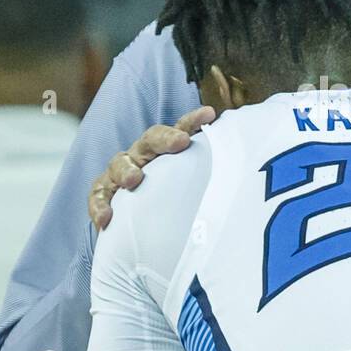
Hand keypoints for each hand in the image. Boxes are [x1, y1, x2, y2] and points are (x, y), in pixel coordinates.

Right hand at [88, 106, 215, 229]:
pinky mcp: (105, 195)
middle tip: (180, 142)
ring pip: (119, 163)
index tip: (210, 114)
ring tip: (134, 179)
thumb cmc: (179, 209)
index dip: (193, 120)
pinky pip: (98, 196)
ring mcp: (122, 174)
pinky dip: (100, 206)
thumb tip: (252, 184)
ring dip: (126, 169)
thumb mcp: (197, 193)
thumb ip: (214, 183)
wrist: (151, 236)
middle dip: (164, 139)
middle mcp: (145, 157)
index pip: (181, 129)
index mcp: (168, 152)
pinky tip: (106, 219)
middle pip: (151, 139)